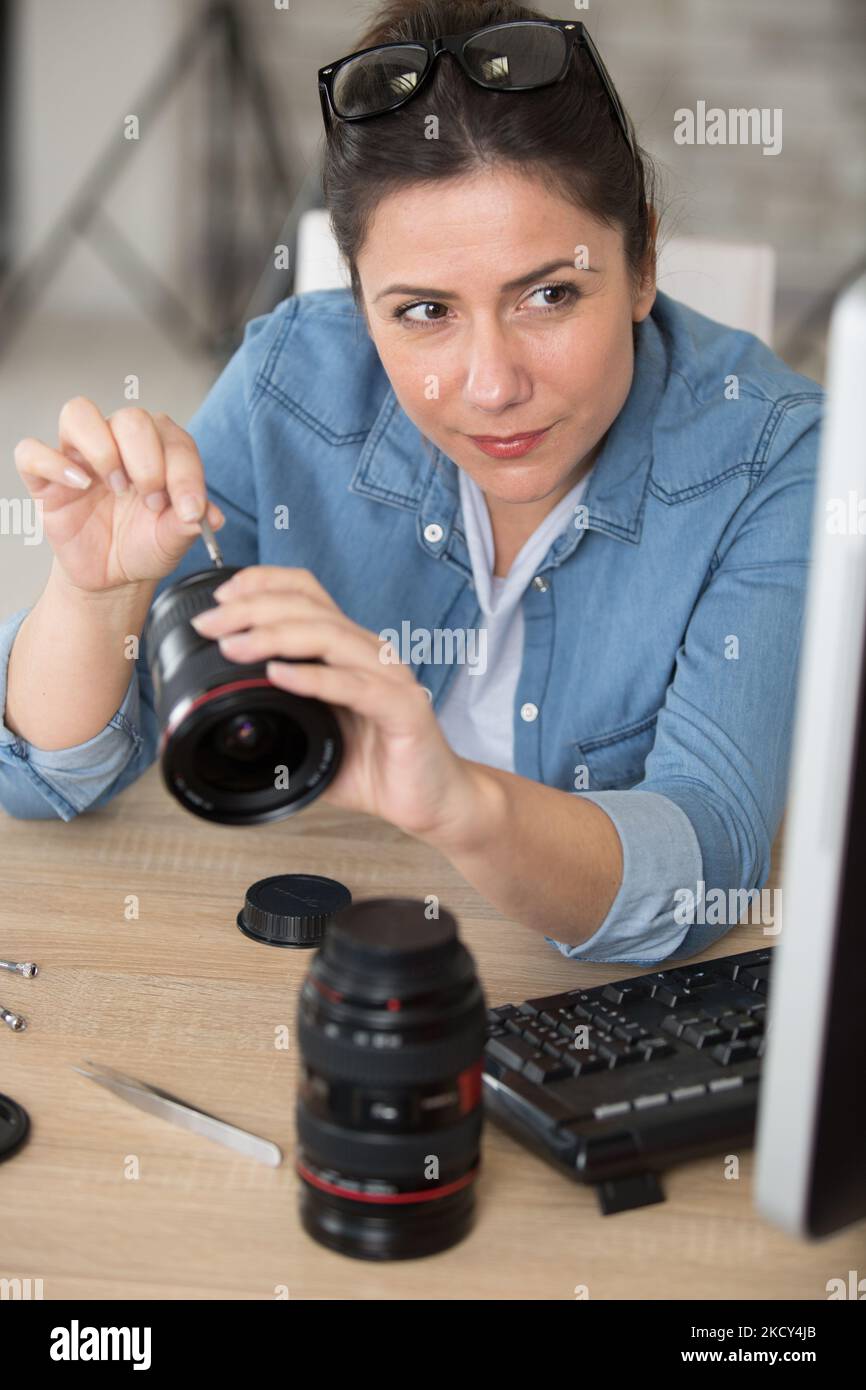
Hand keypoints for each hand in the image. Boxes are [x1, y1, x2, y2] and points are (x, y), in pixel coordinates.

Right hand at [14, 397, 225, 592]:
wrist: (112, 577)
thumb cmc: (142, 545)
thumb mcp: (172, 540)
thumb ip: (190, 523)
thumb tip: (210, 513)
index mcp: (157, 449)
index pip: (174, 439)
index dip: (185, 474)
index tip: (190, 510)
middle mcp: (118, 443)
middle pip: (130, 418)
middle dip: (147, 462)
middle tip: (151, 500)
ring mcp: (79, 456)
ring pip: (79, 413)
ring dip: (102, 448)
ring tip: (116, 487)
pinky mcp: (45, 477)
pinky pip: (32, 451)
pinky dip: (53, 463)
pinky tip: (78, 485)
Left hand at [189, 564, 479, 844]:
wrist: (433, 801)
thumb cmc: (379, 768)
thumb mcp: (315, 737)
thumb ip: (279, 720)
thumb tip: (226, 723)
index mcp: (348, 650)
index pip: (307, 593)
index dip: (263, 584)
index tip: (221, 598)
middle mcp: (369, 654)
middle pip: (309, 608)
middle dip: (252, 609)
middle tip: (211, 624)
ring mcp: (388, 677)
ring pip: (328, 637)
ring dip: (274, 636)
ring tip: (233, 646)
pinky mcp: (403, 709)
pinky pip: (354, 685)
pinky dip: (313, 677)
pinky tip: (280, 675)